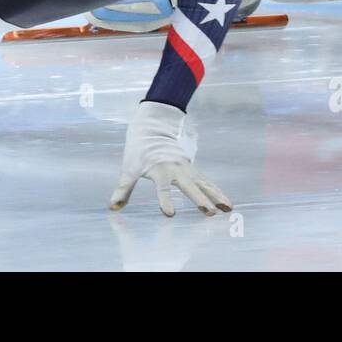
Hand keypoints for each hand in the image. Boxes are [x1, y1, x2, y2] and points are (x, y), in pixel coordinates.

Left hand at [109, 101, 231, 216]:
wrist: (153, 127)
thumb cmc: (139, 151)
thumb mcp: (129, 169)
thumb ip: (123, 189)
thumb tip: (113, 208)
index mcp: (159, 170)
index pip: (162, 188)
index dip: (164, 200)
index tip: (169, 214)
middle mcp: (176, 169)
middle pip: (189, 186)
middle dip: (199, 199)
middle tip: (209, 212)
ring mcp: (187, 168)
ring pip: (204, 184)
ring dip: (216, 196)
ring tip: (228, 209)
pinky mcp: (193, 169)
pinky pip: (207, 182)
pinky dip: (217, 192)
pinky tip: (227, 204)